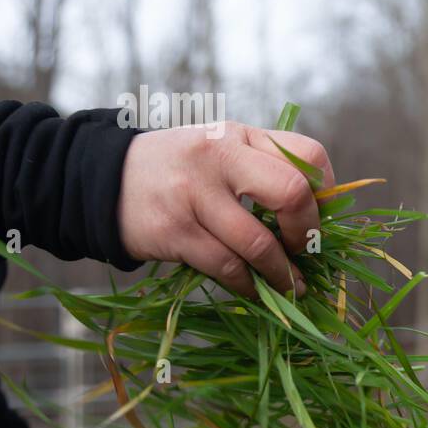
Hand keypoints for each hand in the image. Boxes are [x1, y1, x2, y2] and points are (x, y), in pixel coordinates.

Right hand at [118, 122, 335, 296]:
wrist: (100, 179)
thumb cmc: (180, 170)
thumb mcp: (222, 149)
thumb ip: (266, 167)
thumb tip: (321, 214)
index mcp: (240, 135)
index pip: (307, 155)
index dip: (326, 191)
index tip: (323, 217)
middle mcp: (219, 157)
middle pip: (291, 194)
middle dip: (308, 232)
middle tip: (307, 251)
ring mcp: (194, 194)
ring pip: (259, 244)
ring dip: (283, 274)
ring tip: (293, 286)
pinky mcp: (174, 231)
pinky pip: (227, 267)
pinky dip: (249, 285)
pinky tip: (257, 291)